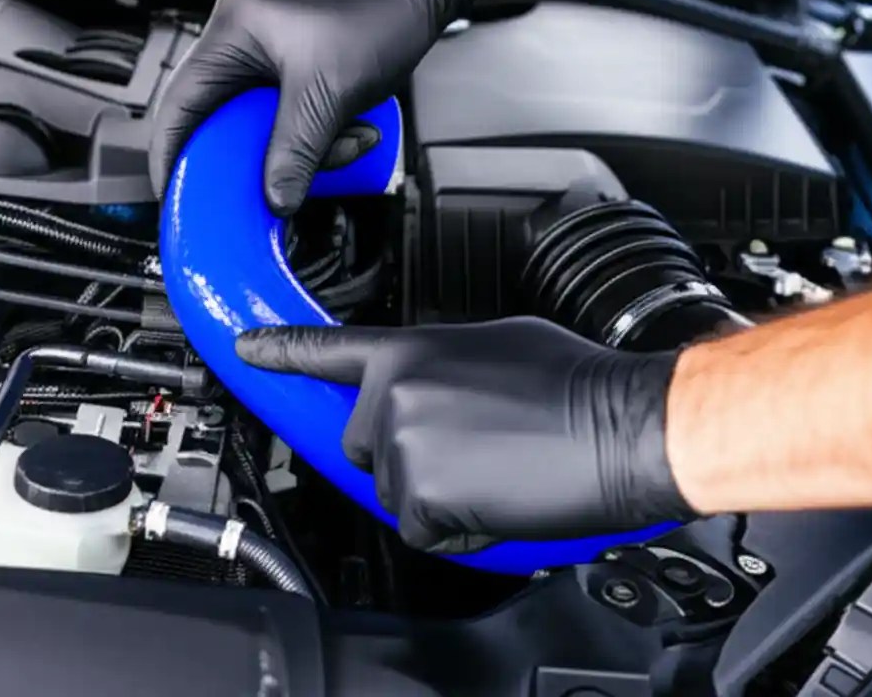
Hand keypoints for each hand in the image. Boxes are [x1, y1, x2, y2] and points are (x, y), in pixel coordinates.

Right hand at [149, 0, 482, 215]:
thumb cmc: (382, 6)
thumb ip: (296, 150)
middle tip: (278, 184)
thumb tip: (275, 198)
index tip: (174, 195)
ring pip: (268, 125)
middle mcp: (244, 36)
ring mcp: (273, 49)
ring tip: (346, 141)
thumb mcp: (329, 91)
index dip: (172, 155)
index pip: (180, 105)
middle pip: (227, 121)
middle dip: (262, 157)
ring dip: (307, 147)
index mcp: (234, 30)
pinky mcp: (302, 64)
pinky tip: (354, 127)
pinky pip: (295, 116)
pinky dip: (323, 133)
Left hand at [236, 318, 696, 551]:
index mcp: (410, 350)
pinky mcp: (420, 495)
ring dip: (433, 490)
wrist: (625, 425)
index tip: (246, 349)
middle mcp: (393, 393)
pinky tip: (495, 495)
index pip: (325, 351)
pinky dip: (453, 525)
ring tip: (493, 466)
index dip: (280, 351)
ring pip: (391, 488)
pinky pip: (417, 527)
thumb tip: (431, 382)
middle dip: (403, 453)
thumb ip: (440, 362)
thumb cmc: (577, 383)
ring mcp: (402, 444)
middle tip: (467, 447)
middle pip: (361, 443)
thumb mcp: (499, 344)